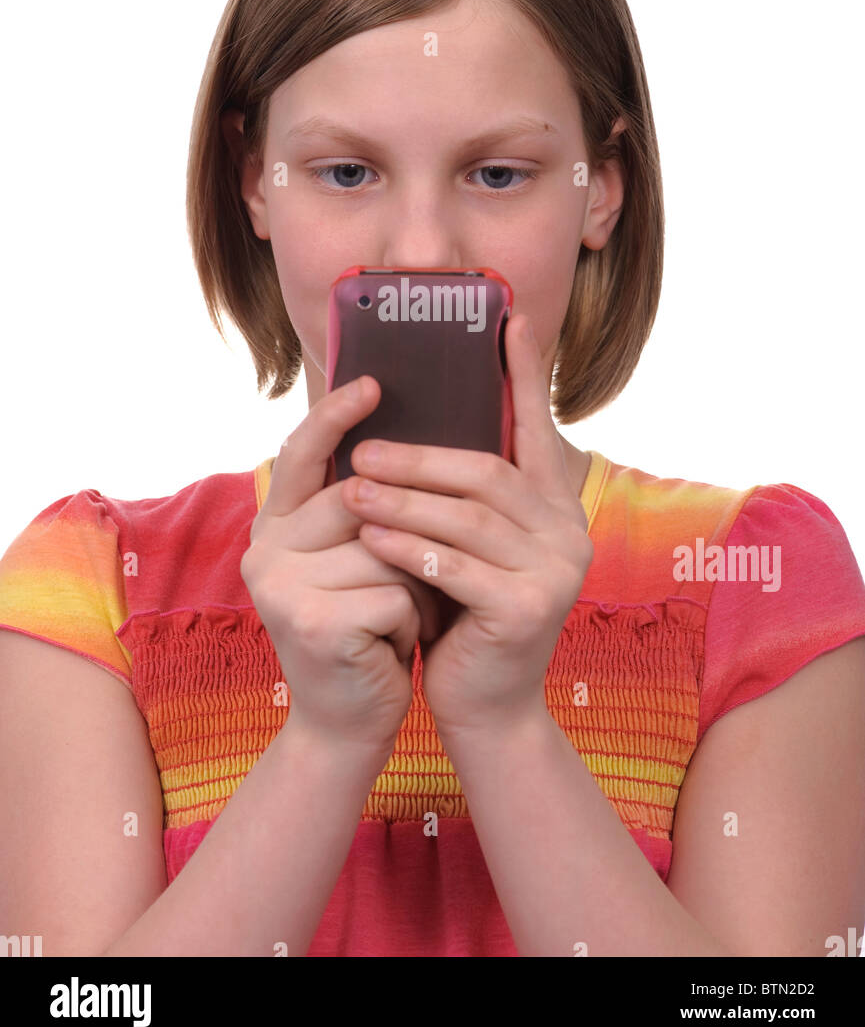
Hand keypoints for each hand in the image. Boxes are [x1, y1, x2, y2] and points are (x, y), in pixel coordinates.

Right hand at [240, 373, 443, 760]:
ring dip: (416, 581)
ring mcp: (282, 587)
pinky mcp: (313, 623)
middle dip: (408, 533)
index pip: (302, 452)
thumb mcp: (359, 559)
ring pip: (386, 546)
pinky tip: (394, 643)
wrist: (349, 722)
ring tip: (405, 614)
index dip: (336, 415)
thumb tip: (409, 437)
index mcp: (275, 526)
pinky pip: (395, 591)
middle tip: (417, 575)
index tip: (375, 382)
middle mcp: (265, 550)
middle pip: (362, 499)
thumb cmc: (368, 629)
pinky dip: (412, 618)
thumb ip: (365, 505)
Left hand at [341, 313, 593, 738]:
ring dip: (403, 498)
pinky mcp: (527, 609)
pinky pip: (455, 565)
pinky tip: (370, 536)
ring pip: (466, 516)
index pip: (538, 427)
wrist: (487, 707)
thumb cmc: (464, 615)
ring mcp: (556, 571)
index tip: (507, 319)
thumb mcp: (468, 545)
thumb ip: (461, 493)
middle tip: (363, 448)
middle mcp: (568, 531)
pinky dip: (408, 547)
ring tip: (352, 486)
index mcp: (557, 506)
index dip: (524, 373)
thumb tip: (413, 423)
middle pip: (487, 472)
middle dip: (420, 455)